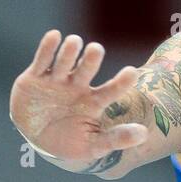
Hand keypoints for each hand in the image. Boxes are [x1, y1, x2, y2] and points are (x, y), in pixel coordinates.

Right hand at [9, 30, 148, 167]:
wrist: (37, 139)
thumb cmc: (70, 142)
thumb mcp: (94, 145)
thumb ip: (117, 139)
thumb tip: (145, 134)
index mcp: (94, 101)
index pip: (110, 90)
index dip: (121, 82)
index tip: (132, 72)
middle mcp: (77, 86)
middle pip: (86, 70)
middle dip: (91, 60)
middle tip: (96, 50)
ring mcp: (57, 80)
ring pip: (64, 62)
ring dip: (69, 53)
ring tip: (75, 42)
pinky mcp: (35, 77)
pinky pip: (42, 61)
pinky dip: (47, 48)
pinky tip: (54, 36)